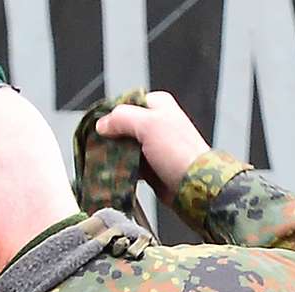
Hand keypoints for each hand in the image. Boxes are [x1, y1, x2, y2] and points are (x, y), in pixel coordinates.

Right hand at [94, 90, 211, 194]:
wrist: (193, 185)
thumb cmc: (180, 153)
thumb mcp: (149, 125)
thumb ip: (122, 118)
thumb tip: (101, 124)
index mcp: (158, 105)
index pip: (125, 103)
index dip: (111, 115)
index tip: (100, 128)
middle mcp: (156, 122)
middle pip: (121, 126)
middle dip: (110, 137)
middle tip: (100, 147)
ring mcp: (152, 144)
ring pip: (123, 146)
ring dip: (114, 155)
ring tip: (107, 162)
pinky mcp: (150, 164)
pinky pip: (128, 163)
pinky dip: (121, 168)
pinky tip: (117, 173)